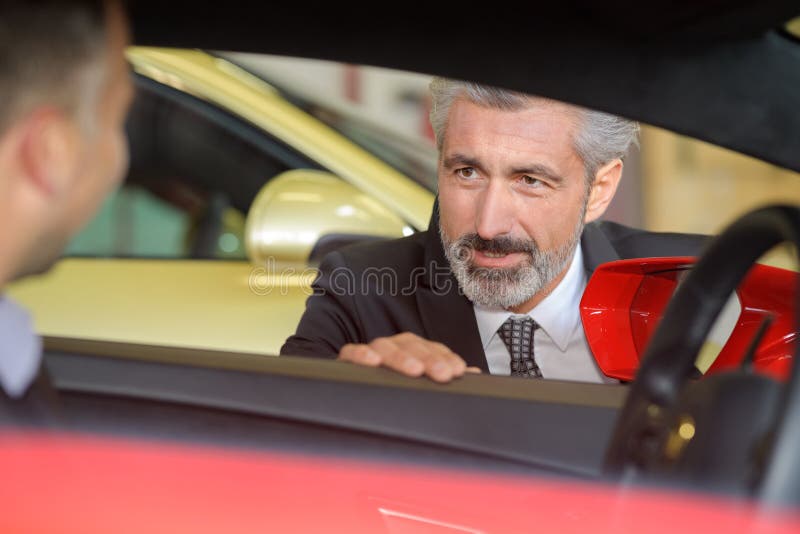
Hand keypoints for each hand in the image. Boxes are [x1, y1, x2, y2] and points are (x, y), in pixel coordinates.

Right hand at [338, 332, 480, 382]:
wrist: (356, 407)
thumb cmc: (394, 391)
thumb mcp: (423, 386)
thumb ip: (444, 377)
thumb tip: (474, 375)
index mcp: (411, 352)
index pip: (430, 347)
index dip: (445, 356)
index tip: (458, 371)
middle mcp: (391, 348)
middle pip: (410, 344)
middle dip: (429, 358)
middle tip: (443, 374)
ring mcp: (369, 353)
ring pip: (384, 346)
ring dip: (401, 357)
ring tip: (415, 371)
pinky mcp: (346, 361)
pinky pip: (350, 352)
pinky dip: (360, 355)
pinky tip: (372, 362)